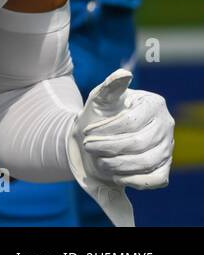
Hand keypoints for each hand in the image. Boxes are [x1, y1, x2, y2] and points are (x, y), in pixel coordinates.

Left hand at [67, 70, 173, 226]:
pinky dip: (133, 180)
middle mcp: (167, 125)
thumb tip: (125, 74)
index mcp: (154, 103)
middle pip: (138, 143)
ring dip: (116, 164)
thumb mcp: (99, 97)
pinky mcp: (164, 167)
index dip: (104, 129)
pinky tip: (114, 175)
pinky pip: (155, 180)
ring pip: (146, 162)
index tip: (85, 131)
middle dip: (107, 147)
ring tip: (98, 160)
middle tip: (87, 146)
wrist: (97, 135)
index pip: (130, 121)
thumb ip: (110, 86)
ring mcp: (168, 147)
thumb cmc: (100, 113)